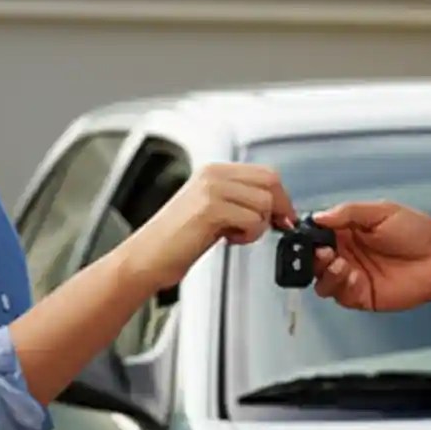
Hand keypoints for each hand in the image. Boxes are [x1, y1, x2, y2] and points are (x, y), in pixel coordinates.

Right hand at [129, 163, 295, 290]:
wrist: (146, 258)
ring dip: (259, 225)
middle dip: (278, 208)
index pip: (264, 173)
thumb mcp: (211, 210)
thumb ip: (239, 201)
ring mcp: (212, 190)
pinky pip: (252, 219)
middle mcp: (213, 175)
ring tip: (236, 235)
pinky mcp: (210, 210)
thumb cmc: (176, 240)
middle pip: (270, 181)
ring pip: (264, 201)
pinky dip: (248, 235)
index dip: (281, 197)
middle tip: (272, 227)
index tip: (283, 217)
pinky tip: (228, 240)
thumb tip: (275, 207)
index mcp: (214, 171)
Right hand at [310, 201, 430, 311]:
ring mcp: (352, 277)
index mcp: (347, 231)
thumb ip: (348, 212)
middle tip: (325, 253)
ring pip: (322, 281)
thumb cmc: (415, 231)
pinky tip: (355, 278)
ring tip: (340, 265)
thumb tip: (318, 216)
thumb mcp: (381, 212)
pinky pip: (340, 296)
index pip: (316, 234)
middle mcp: (345, 254)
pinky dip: (342, 288)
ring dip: (325, 274)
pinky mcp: (361, 296)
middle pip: (314, 261)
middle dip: (313, 258)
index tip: (305, 236)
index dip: (307, 236)